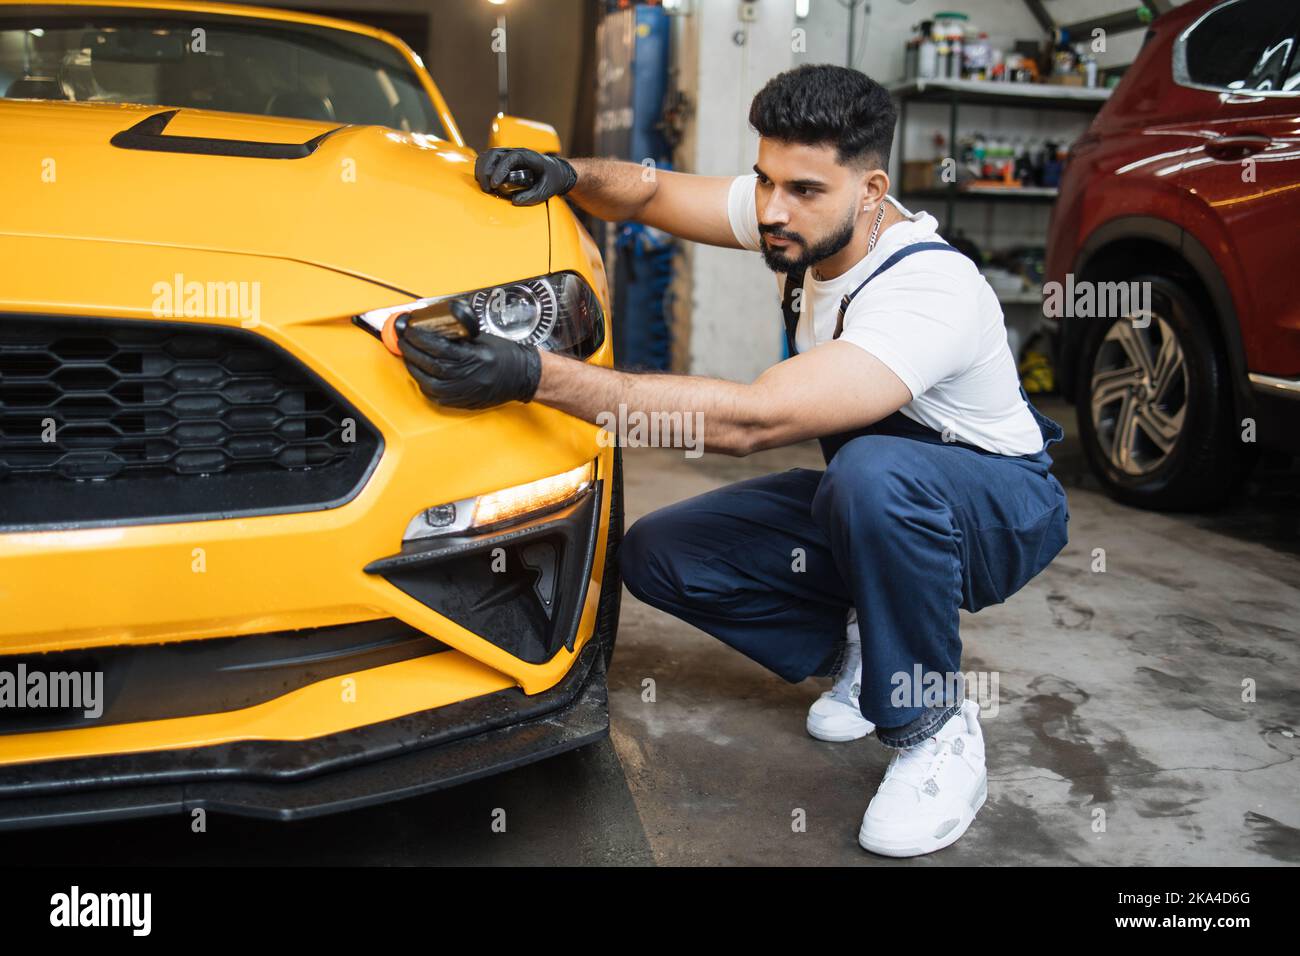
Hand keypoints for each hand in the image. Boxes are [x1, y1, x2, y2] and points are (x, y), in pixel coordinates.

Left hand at [399, 300, 541, 409]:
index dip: (420, 338)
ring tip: (408, 355)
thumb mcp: (481, 338)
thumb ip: (457, 336)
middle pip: (430, 364)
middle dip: (412, 351)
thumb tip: (432, 330)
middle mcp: (468, 377)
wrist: (522, 376)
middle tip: (403, 340)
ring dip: (414, 367)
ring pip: (428, 382)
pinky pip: (434, 395)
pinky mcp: (461, 402)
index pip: (439, 348)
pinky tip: (419, 374)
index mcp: (474, 358)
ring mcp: (463, 392)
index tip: (410, 330)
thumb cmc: (505, 356)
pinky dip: (422, 383)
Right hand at [474, 147, 577, 205]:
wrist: (556, 171)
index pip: (510, 158)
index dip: (500, 170)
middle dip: (487, 172)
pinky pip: (487, 159)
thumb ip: (533, 196)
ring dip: (482, 170)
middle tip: (488, 189)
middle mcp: (516, 152)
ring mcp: (508, 154)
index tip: (495, 185)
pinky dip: (481, 168)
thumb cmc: (552, 178)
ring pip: (488, 155)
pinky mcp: (503, 159)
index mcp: (528, 156)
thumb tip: (514, 201)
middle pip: (494, 154)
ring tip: (485, 187)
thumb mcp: (547, 190)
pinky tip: (483, 181)